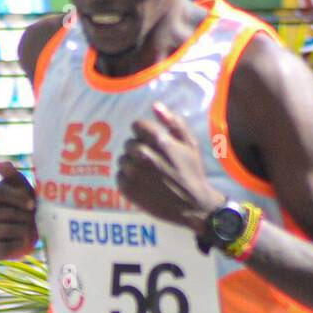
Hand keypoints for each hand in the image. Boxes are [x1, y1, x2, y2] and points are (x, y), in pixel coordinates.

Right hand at [0, 161, 37, 260]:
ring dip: (19, 229)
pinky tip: (25, 242)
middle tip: (32, 217)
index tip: (32, 204)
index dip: (15, 198)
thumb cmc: (26, 203)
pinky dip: (15, 246)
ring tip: (30, 228)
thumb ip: (11, 174)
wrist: (35, 227)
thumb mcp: (21, 186)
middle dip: (18, 215)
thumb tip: (1, 165)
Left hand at [116, 102, 225, 234]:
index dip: (144, 134)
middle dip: (138, 150)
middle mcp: (143, 155)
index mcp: (158, 140)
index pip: (137, 126)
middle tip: (152, 162)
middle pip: (129, 143)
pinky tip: (141, 184)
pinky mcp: (129, 190)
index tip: (153, 144)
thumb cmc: (193, 173)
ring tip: (147, 175)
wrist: (193, 206)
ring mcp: (134, 174)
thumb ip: (174, 122)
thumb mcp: (191, 143)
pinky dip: (127, 180)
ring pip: (122, 160)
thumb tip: (155, 106)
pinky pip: (119, 177)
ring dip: (132, 165)